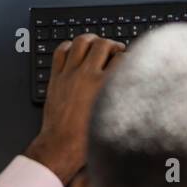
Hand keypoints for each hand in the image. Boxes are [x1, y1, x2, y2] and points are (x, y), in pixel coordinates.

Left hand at [25, 33, 125, 183]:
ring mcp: (69, 74)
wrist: (61, 146)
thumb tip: (130, 85)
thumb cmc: (87, 138)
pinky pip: (60, 51)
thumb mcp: (113, 117)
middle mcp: (86, 75)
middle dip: (113, 45)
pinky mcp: (56, 77)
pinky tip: (74, 49)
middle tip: (116, 50)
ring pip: (81, 42)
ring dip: (92, 39)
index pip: (122, 59)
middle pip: (103, 45)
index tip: (130, 59)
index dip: (129, 57)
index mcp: (104, 85)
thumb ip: (123, 97)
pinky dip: (68, 46)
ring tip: (96, 43)